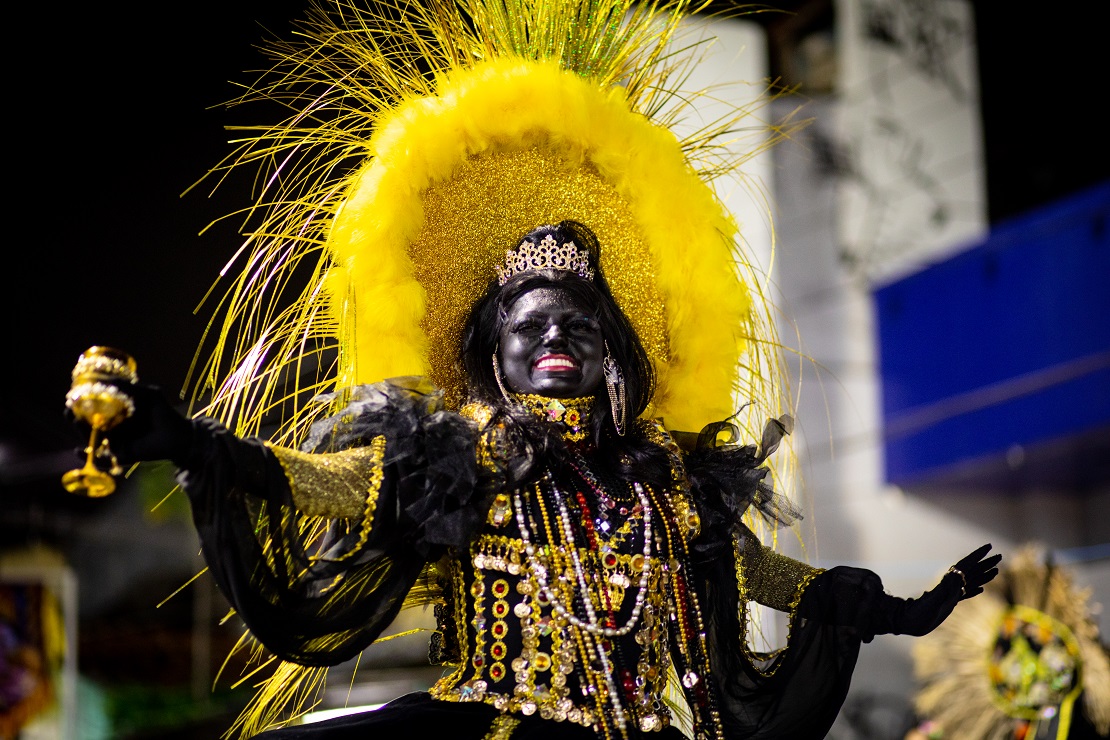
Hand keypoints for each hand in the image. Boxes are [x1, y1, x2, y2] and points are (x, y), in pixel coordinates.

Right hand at [69, 381, 195, 465]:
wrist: (179, 434)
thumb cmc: (163, 413)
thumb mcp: (147, 394)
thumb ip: (127, 387)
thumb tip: (104, 378)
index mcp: (118, 414)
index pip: (94, 410)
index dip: (81, 404)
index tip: (72, 397)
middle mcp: (114, 428)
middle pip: (88, 426)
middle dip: (75, 419)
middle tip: (69, 411)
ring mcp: (116, 443)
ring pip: (92, 440)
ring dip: (80, 432)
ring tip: (76, 422)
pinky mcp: (121, 456)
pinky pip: (101, 459)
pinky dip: (88, 457)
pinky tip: (78, 451)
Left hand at [893, 543, 1001, 635]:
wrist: (909, 622)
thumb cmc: (920, 614)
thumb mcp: (934, 601)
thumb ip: (947, 589)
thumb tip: (958, 573)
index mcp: (948, 583)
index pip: (966, 565)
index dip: (978, 555)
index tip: (989, 546)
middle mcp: (950, 586)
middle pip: (971, 571)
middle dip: (985, 563)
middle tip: (1000, 556)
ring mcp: (950, 594)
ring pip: (971, 582)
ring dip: (983, 575)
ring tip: (996, 570)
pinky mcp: (949, 603)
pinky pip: (966, 593)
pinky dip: (975, 590)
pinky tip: (981, 590)